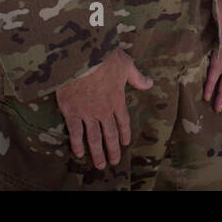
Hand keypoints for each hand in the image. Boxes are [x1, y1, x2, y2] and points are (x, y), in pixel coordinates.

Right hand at [55, 48, 152, 169]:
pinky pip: (75, 132)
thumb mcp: (126, 64)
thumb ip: (137, 77)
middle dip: (112, 149)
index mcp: (117, 100)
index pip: (123, 122)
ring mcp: (87, 113)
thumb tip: (150, 83)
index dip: (125, 134)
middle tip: (114, 162)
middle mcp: (103, 110)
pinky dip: (77, 144)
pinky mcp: (71, 112)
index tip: (125, 143)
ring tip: (100, 165)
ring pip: (94, 137)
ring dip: (97, 153)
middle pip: (110, 134)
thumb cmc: (104, 58)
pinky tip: (79, 153)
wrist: (81, 57)